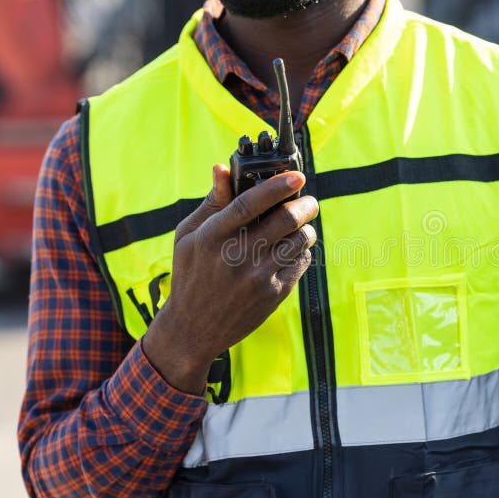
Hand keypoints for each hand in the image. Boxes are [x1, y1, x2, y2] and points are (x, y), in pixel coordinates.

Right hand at [142, 164, 317, 393]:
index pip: (248, 204)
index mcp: (212, 237)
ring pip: (299, 240)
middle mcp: (236, 256)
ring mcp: (257, 277)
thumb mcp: (189, 237)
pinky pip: (300, 263)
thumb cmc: (191, 274)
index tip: (296, 176)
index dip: (275, 187)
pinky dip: (302, 251)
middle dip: (305, 204)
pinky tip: (293, 249)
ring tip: (301, 225)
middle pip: (284, 220)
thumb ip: (212, 203)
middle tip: (309, 200)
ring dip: (306, 227)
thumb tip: (222, 168)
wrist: (193, 329)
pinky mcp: (273, 294)